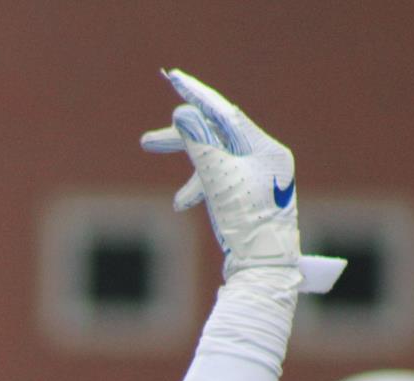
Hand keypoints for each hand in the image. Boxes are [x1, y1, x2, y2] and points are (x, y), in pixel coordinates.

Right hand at [141, 69, 343, 292]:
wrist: (264, 267)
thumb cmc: (247, 223)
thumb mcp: (219, 180)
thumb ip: (200, 145)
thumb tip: (184, 112)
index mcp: (266, 149)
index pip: (226, 114)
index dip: (197, 98)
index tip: (174, 80)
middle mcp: (265, 159)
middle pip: (218, 137)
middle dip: (183, 141)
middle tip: (147, 143)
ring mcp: (258, 178)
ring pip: (216, 161)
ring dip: (188, 170)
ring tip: (173, 198)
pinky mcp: (248, 196)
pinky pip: (219, 181)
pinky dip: (199, 188)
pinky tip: (182, 204)